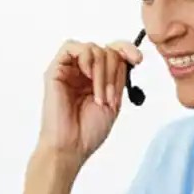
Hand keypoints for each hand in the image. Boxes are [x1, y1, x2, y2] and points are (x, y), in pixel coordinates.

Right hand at [38, 40, 143, 165]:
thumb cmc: (89, 131)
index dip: (126, 50)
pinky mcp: (55, 70)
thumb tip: (127, 57)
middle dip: (113, 72)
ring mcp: (69, 69)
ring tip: (98, 95)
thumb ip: (119, 77)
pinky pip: (71, 47)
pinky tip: (87, 76)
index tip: (137, 59)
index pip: (113, 51)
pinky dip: (85, 58)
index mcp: (97, 78)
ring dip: (102, 71)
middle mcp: (83, 72)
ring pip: (92, 48)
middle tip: (110, 96)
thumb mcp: (115, 101)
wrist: (71, 146)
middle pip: (105, 50)